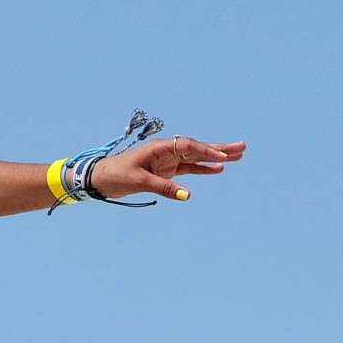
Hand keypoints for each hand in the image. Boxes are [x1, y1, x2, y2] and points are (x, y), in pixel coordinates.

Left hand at [93, 131, 243, 201]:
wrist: (100, 179)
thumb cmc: (116, 175)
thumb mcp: (139, 181)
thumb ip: (164, 187)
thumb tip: (187, 195)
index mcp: (160, 148)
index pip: (188, 146)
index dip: (206, 151)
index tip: (222, 156)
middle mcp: (166, 152)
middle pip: (197, 148)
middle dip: (219, 148)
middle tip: (241, 147)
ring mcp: (167, 161)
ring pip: (196, 158)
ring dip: (215, 157)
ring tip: (237, 156)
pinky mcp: (166, 172)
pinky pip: (189, 169)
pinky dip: (203, 169)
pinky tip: (218, 169)